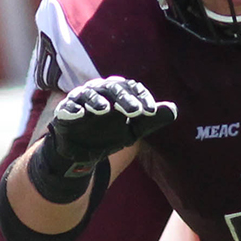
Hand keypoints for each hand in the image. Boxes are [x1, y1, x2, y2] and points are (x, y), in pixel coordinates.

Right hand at [49, 76, 176, 166]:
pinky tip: (78, 114)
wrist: (84, 152)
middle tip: (136, 111)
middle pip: (114, 88)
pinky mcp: (65, 112)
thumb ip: (151, 120)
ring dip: (97, 100)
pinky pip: (68, 107)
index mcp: (119, 92)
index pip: (133, 89)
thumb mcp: (134, 130)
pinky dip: (72, 109)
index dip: (142, 98)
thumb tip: (175, 110)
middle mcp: (101, 91)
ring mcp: (82, 99)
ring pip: (90, 94)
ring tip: (104, 110)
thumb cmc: (110, 134)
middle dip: (125, 99)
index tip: (151, 111)